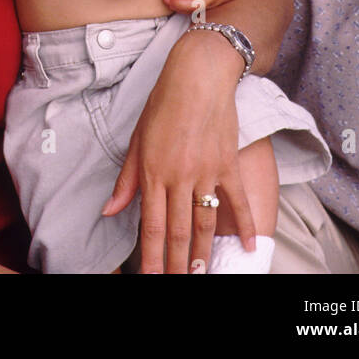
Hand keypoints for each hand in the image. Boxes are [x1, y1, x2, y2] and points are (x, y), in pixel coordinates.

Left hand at [102, 31, 254, 272]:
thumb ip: (127, 179)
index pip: (150, 225)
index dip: (150, 257)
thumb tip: (110, 210)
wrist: (198, 74)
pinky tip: (248, 248)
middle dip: (175, 264)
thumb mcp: (137, 138)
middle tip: (176, 284)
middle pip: (177, 231)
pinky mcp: (227, 164)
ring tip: (201, 275)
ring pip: (204, 223)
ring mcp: (206, 171)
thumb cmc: (164, 103)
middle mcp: (179, 176)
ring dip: (202, 254)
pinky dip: (244, 226)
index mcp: (153, 171)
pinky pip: (237, 201)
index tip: (149, 278)